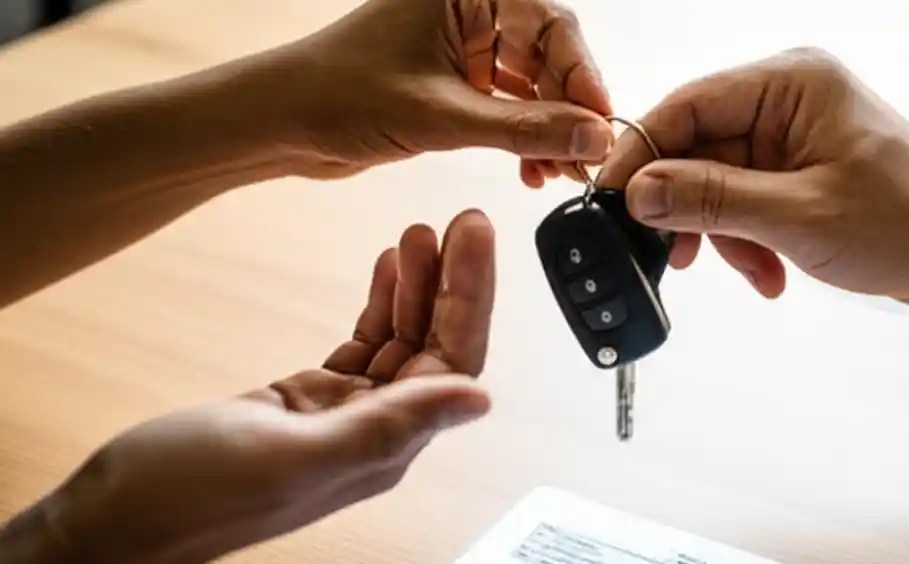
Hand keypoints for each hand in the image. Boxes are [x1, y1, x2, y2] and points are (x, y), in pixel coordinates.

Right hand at [46, 210, 496, 563]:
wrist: (114, 518)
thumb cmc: (189, 496)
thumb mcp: (295, 455)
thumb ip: (387, 427)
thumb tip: (480, 399)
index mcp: (384, 447)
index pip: (454, 361)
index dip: (470, 295)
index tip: (477, 233)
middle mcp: (373, 433)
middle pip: (437, 345)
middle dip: (453, 281)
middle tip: (463, 218)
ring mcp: (339, 416)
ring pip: (400, 341)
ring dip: (416, 286)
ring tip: (420, 231)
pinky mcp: (305, 401)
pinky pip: (362, 346)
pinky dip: (378, 305)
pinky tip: (387, 269)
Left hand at [264, 0, 612, 185]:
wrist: (278, 125)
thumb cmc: (338, 94)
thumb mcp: (441, 116)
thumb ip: (523, 129)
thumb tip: (592, 137)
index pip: (552, 24)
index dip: (584, 76)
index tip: (602, 124)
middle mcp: (469, 11)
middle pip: (549, 57)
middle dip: (570, 111)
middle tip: (588, 159)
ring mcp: (463, 50)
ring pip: (532, 88)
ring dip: (550, 132)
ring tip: (562, 174)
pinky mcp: (455, 86)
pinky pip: (509, 110)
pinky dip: (524, 141)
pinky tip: (534, 172)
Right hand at [596, 50, 908, 352]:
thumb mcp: (798, 216)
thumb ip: (712, 200)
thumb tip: (639, 192)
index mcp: (791, 82)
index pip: (688, 105)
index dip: (643, 154)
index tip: (610, 199)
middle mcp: (788, 100)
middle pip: (698, 146)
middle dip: (690, 207)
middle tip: (671, 252)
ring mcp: (794, 137)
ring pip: (718, 182)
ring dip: (722, 233)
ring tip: (747, 270)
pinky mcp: (800, 173)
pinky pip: (746, 202)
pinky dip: (747, 241)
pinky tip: (767, 274)